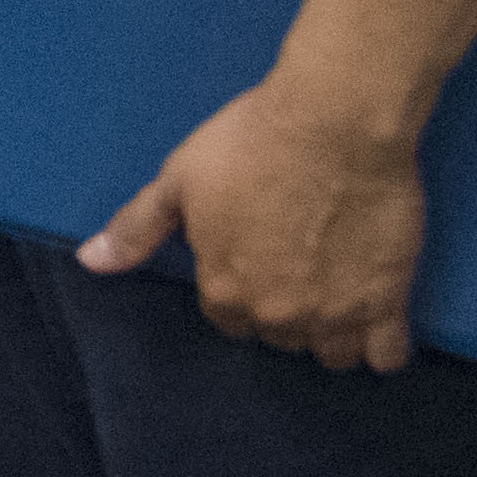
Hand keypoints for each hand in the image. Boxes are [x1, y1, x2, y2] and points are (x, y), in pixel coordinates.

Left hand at [80, 76, 433, 370]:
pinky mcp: (387, 301)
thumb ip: (137, 228)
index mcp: (224, 289)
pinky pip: (387, 355)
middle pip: (280, 337)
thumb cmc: (251, 141)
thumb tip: (90, 261)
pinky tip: (378, 323)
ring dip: (332, 334)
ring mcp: (335, 313)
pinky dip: (383, 346)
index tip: (256, 263)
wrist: (333, 121)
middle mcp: (277, 313)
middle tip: (299, 269)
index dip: (240, 292)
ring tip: (338, 297)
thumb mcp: (179, 179)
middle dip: (285, 311)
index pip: (228, 319)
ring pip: (333, 353)